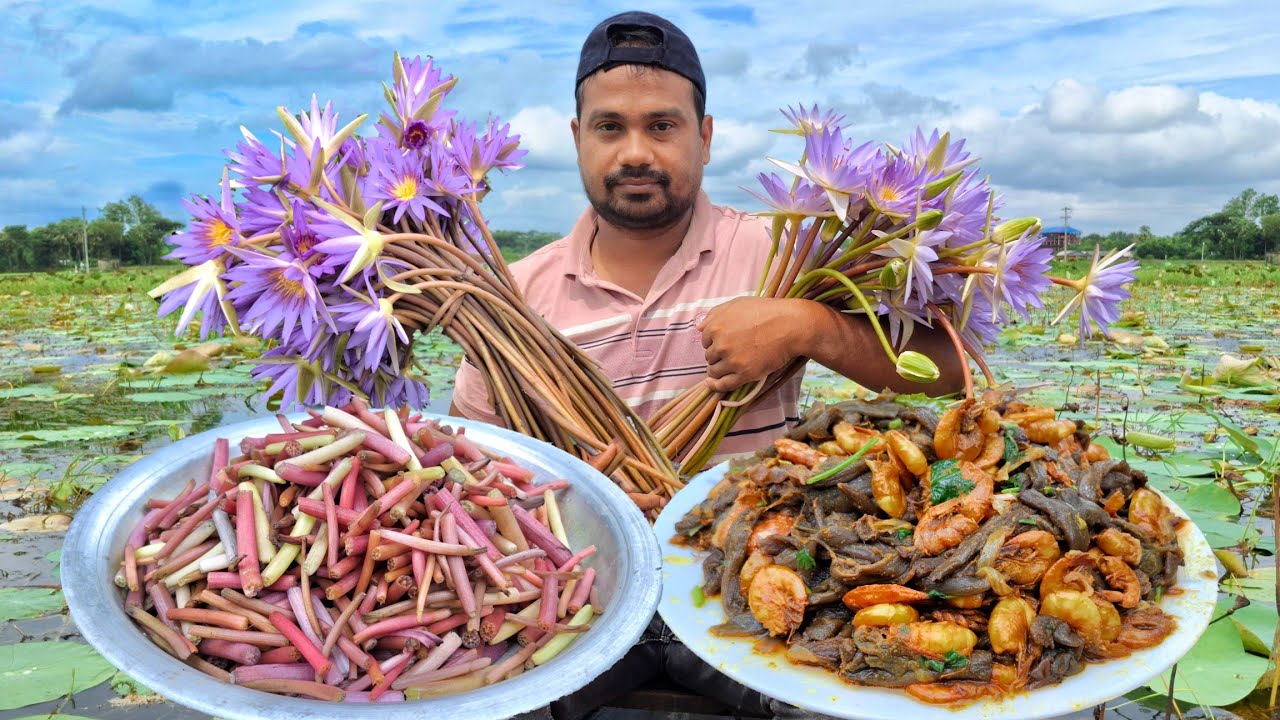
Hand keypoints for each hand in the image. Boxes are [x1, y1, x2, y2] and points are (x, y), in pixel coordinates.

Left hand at [697, 297, 812, 392]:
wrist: (790, 325)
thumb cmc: (765, 311)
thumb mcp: (737, 304)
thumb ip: (715, 314)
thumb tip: (699, 327)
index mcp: (716, 326)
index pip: (705, 341)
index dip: (714, 342)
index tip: (724, 343)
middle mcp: (720, 344)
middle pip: (709, 356)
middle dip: (717, 356)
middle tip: (731, 354)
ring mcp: (732, 360)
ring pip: (714, 371)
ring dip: (717, 370)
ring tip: (726, 367)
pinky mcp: (744, 374)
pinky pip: (724, 385)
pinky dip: (716, 386)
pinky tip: (711, 385)